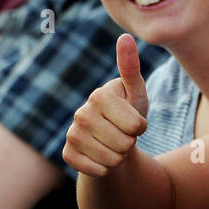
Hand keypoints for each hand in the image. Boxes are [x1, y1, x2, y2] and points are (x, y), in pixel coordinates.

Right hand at [62, 35, 149, 176]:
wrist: (110, 142)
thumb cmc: (128, 114)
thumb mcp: (136, 93)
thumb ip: (131, 68)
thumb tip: (125, 37)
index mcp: (99, 95)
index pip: (136, 126)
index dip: (140, 127)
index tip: (133, 120)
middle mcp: (81, 113)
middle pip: (125, 144)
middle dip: (130, 143)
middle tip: (122, 135)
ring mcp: (71, 134)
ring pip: (112, 160)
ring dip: (119, 157)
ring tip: (113, 144)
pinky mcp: (67, 154)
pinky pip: (98, 171)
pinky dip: (106, 169)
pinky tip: (101, 157)